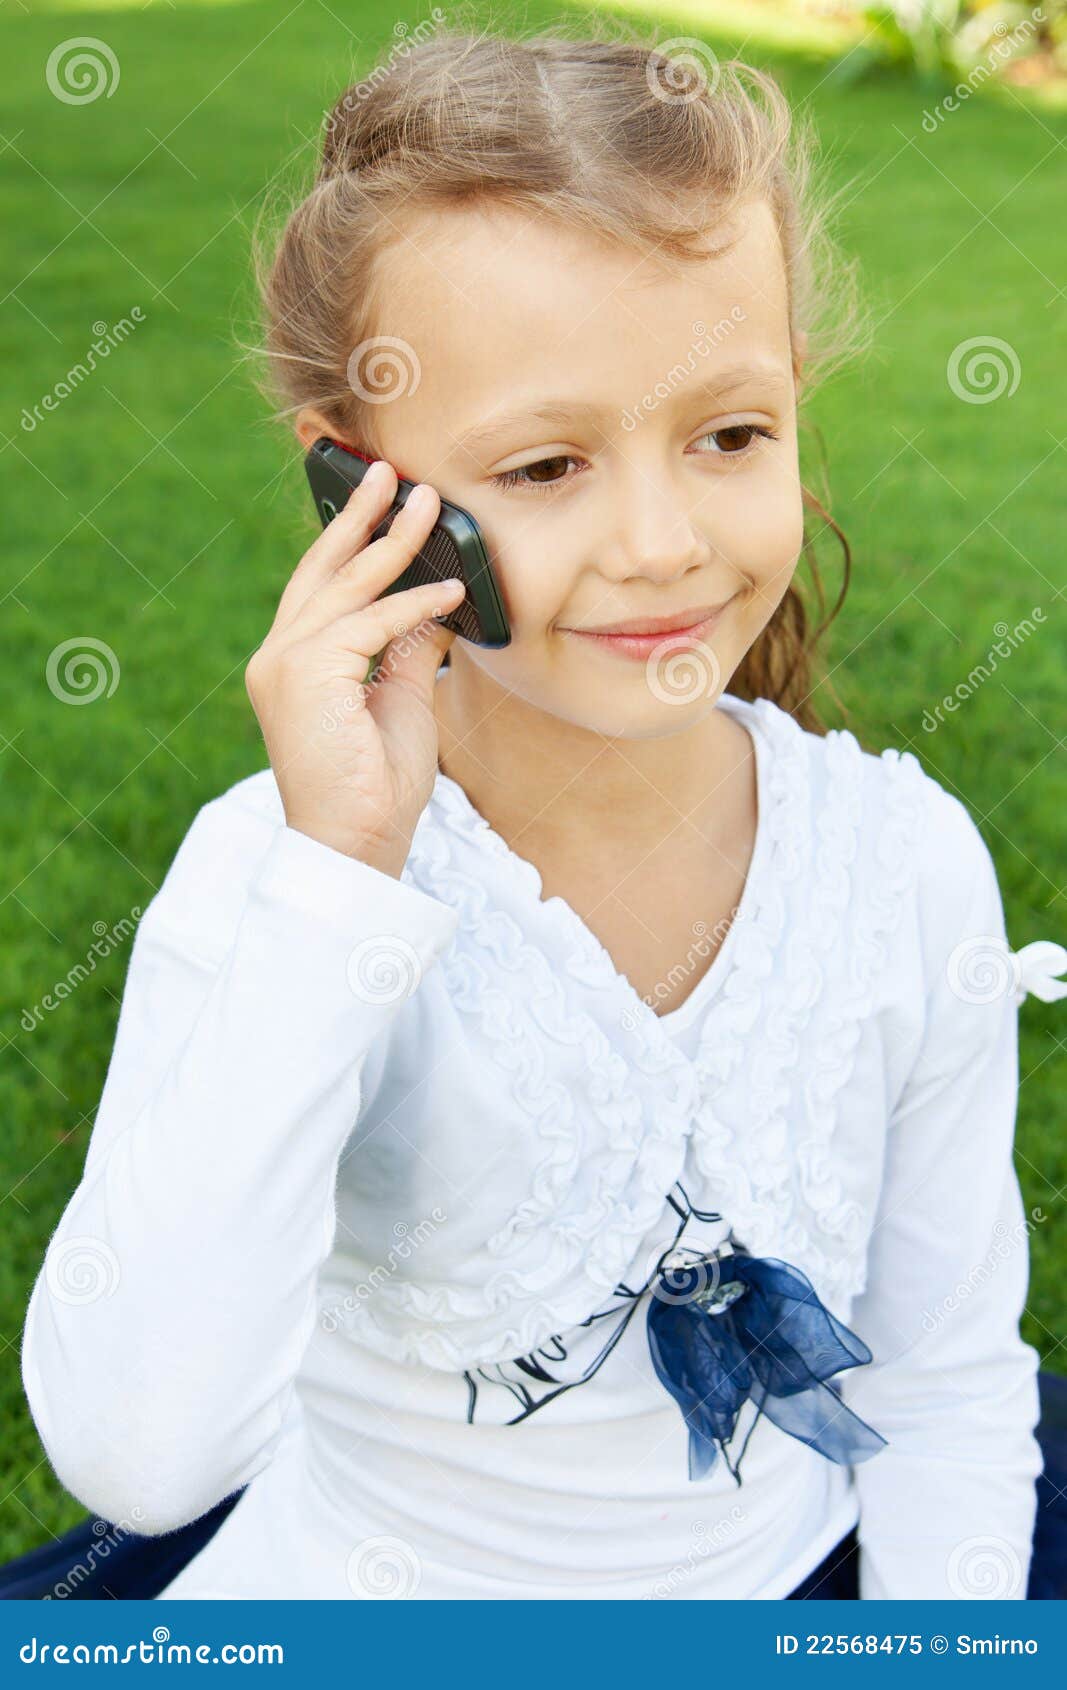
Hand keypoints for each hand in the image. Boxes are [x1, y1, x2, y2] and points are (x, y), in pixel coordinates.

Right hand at [245, 462, 464, 877]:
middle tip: (389, 469)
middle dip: (359, 515)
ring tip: (430, 503)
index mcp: (293, 664)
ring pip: (347, 587)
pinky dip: (415, 605)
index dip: (349, 539)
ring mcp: (286, 664)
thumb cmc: (378, 783)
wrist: (358, 843)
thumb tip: (437, 598)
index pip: (321, 587)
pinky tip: (451, 592)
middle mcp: (278, 657)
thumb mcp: (403, 699)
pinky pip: (371, 623)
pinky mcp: (308, 675)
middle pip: (323, 569)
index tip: (378, 498)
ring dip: (395, 542)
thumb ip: (411, 646)